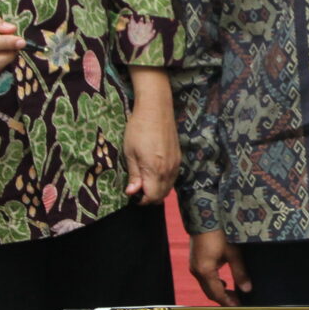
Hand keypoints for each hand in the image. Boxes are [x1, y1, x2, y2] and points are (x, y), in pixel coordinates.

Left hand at [123, 83, 176, 202]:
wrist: (156, 109)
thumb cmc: (138, 129)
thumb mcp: (130, 153)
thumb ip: (134, 175)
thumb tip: (132, 193)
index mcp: (155, 170)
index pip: (152, 197)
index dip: (141, 200)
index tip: (132, 194)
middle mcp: (169, 170)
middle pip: (162, 195)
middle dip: (149, 197)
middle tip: (136, 189)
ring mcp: (176, 164)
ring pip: (169, 187)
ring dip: (157, 189)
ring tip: (144, 181)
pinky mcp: (178, 158)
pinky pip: (172, 177)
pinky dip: (164, 181)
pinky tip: (154, 173)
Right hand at [189, 230, 249, 305]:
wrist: (204, 216)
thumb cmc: (219, 233)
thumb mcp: (233, 253)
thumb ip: (240, 272)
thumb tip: (247, 289)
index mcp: (205, 271)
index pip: (217, 293)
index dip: (228, 302)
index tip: (239, 306)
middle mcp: (196, 270)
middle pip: (210, 292)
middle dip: (223, 298)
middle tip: (238, 301)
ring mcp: (194, 265)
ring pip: (206, 285)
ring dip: (219, 291)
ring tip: (233, 293)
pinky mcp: (195, 260)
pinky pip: (204, 278)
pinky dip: (214, 283)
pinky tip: (224, 282)